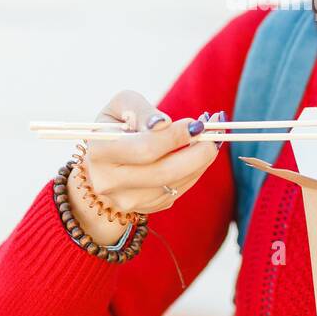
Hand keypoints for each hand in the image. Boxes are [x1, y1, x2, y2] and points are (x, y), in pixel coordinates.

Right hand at [68, 90, 222, 244]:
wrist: (101, 163)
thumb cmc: (115, 127)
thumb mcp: (120, 107)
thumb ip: (141, 109)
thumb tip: (164, 124)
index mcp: (100, 153)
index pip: (146, 149)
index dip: (176, 136)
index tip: (197, 123)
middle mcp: (110, 182)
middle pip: (165, 172)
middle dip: (199, 151)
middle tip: (216, 131)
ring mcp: (127, 200)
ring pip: (176, 183)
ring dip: (202, 160)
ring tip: (211, 138)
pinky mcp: (145, 208)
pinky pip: (179, 191)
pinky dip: (195, 171)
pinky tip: (197, 153)